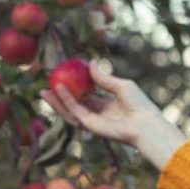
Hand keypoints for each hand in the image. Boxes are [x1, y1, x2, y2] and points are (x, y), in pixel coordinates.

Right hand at [40, 64, 186, 169]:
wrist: (145, 123)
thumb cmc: (139, 104)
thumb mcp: (120, 85)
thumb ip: (103, 78)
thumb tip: (90, 63)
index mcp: (106, 105)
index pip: (85, 96)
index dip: (73, 88)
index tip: (63, 77)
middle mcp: (97, 114)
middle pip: (74, 105)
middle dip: (59, 97)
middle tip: (47, 85)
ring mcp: (93, 121)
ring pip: (70, 110)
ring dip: (56, 102)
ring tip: (44, 91)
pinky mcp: (91, 125)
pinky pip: (75, 111)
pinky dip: (66, 101)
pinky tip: (59, 89)